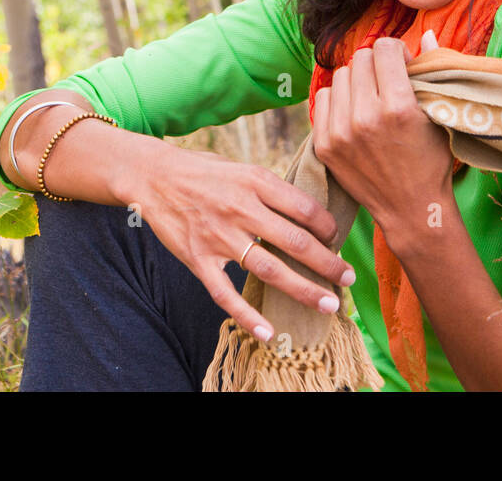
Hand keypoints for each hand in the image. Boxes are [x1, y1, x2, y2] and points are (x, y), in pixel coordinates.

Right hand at [125, 145, 355, 340]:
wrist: (152, 176)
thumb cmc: (204, 170)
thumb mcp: (243, 168)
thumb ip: (272, 189)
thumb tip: (309, 211)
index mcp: (257, 181)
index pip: (306, 208)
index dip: (329, 227)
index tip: (337, 238)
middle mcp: (241, 209)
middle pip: (296, 242)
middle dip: (329, 264)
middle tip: (349, 278)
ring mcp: (219, 237)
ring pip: (270, 270)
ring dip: (304, 290)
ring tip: (329, 304)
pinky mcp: (198, 259)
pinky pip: (225, 294)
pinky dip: (247, 317)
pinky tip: (269, 333)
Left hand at [312, 31, 452, 244]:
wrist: (410, 208)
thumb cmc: (431, 160)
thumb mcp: (439, 116)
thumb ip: (431, 72)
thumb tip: (429, 34)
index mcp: (398, 106)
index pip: (384, 48)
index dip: (397, 52)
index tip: (404, 67)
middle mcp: (366, 116)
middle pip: (361, 58)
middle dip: (377, 65)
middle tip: (388, 83)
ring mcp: (341, 131)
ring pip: (341, 75)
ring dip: (357, 80)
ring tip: (371, 98)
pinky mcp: (324, 144)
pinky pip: (323, 97)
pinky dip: (339, 99)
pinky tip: (354, 111)